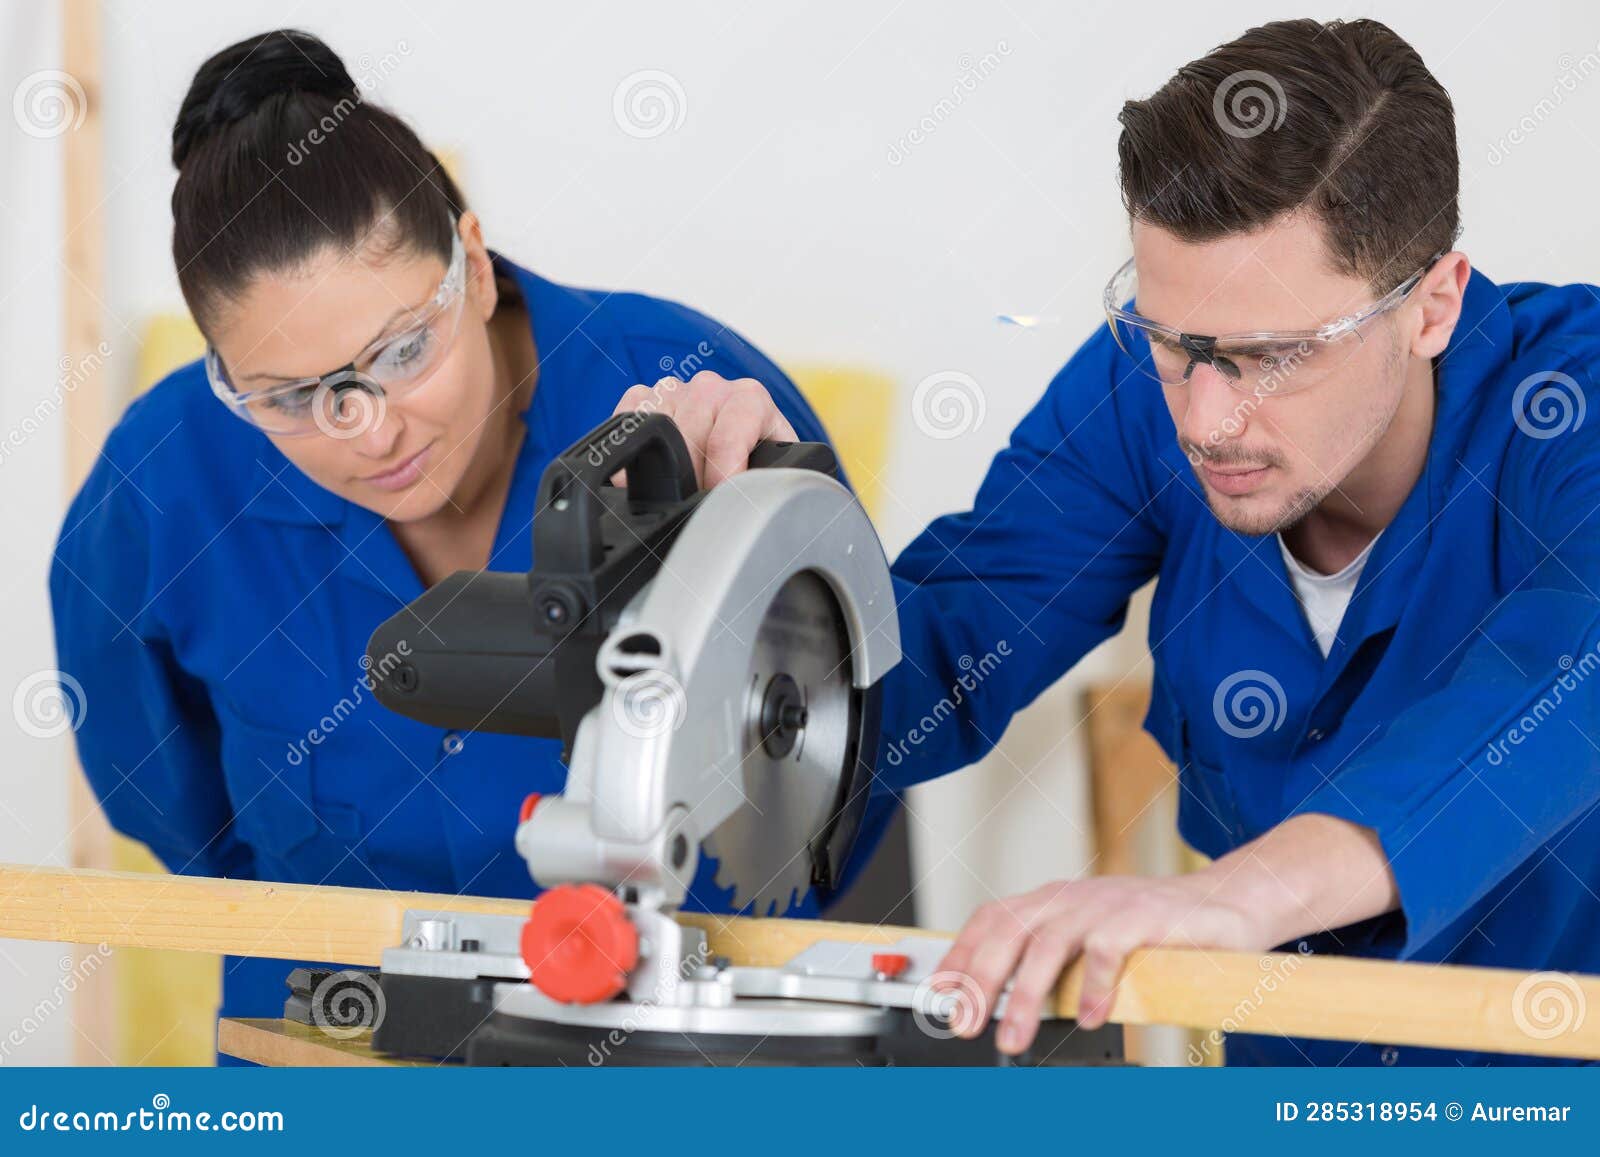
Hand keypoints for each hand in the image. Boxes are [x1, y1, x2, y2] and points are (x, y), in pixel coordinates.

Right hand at [612, 371, 795, 488]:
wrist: (748, 438)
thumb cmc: (762, 456)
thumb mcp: (777, 469)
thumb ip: (770, 480)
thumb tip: (746, 503)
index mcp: (749, 399)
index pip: (725, 441)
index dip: (719, 480)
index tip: (719, 503)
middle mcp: (710, 387)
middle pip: (687, 443)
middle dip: (692, 483)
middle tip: (701, 504)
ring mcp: (674, 388)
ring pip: (655, 434)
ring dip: (662, 472)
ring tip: (681, 489)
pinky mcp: (644, 395)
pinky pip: (627, 419)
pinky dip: (631, 450)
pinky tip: (648, 471)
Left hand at [934, 873, 1265, 1055]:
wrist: (1224, 901)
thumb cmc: (1153, 928)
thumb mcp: (1092, 938)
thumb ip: (1056, 963)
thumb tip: (1009, 1003)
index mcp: (1052, 900)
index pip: (991, 919)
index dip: (961, 954)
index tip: (941, 992)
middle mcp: (1070, 897)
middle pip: (1008, 933)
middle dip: (979, 982)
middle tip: (966, 1023)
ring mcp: (1105, 903)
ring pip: (1049, 946)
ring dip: (1025, 996)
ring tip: (1014, 1037)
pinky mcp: (1143, 916)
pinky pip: (1107, 950)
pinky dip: (1094, 987)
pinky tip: (1091, 1020)